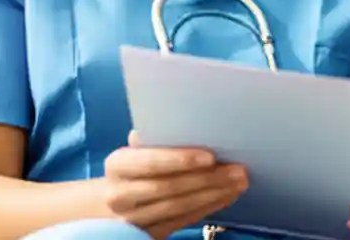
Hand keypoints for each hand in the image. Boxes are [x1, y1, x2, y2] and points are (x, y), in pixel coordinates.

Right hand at [103, 131, 248, 239]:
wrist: (109, 206)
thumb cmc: (132, 168)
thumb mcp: (134, 151)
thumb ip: (153, 140)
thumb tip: (179, 120)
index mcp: (117, 165)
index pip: (150, 163)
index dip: (180, 160)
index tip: (210, 156)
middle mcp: (121, 195)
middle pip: (169, 188)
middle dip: (207, 179)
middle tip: (238, 169)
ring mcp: (134, 219)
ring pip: (179, 207)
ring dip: (213, 194)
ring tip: (239, 182)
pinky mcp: (149, 234)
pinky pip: (183, 220)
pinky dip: (208, 208)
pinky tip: (227, 196)